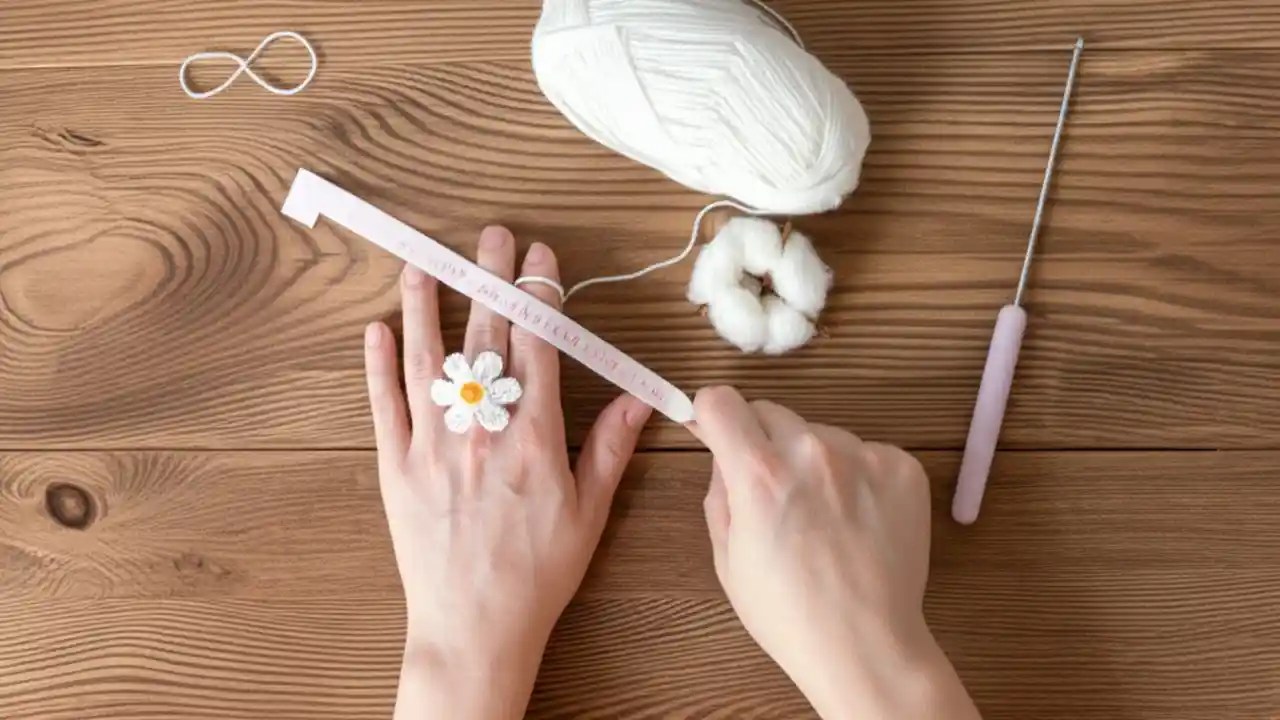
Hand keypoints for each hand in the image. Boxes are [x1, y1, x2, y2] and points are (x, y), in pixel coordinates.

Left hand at [363, 226, 652, 719]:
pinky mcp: (395, 466)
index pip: (539, 346)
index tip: (540, 260)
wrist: (476, 624)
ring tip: (424, 264)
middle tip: (491, 238)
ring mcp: (434, 445)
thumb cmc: (538, 572)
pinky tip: (377, 330)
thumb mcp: (590, 512)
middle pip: (487, 337)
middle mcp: (483, 430)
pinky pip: (384, 403)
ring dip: (424, 306)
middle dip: (491, 280)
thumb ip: (611, 447)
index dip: (540, 295)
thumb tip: (639, 398)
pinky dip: (379, 364)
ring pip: (427, 359)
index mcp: (535, 438)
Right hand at [691, 387, 979, 719]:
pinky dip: (857, 476)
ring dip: (812, 459)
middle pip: (770, 412)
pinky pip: (864, 452)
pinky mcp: (902, 467)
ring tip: (823, 515)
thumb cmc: (789, 613)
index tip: (716, 432)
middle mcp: (811, 452)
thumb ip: (719, 492)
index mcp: (759, 474)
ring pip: (819, 433)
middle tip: (772, 489)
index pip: (721, 400)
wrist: (866, 645)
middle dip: (761, 441)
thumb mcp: (728, 557)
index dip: (713, 416)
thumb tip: (722, 454)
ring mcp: (863, 456)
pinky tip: (857, 520)